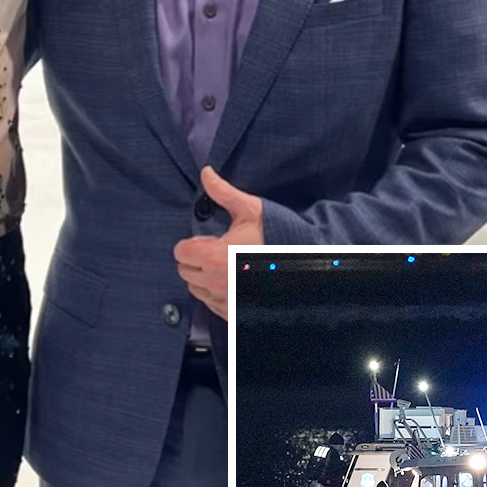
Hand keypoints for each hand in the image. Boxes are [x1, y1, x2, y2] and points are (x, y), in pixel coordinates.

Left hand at [171, 168, 264, 319]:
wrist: (306, 265)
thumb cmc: (278, 237)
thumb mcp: (252, 210)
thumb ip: (224, 193)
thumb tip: (205, 173)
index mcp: (215, 256)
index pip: (181, 252)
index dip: (194, 242)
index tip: (211, 239)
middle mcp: (216, 282)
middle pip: (185, 271)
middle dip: (197, 259)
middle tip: (220, 251)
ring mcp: (225, 300)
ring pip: (196, 289)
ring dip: (205, 278)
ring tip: (228, 267)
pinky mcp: (234, 313)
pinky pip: (211, 305)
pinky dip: (217, 294)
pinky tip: (234, 282)